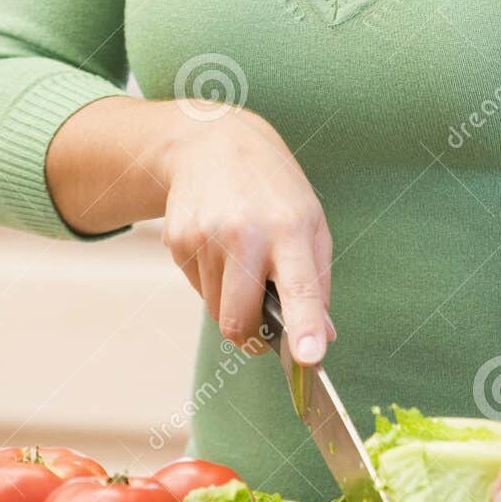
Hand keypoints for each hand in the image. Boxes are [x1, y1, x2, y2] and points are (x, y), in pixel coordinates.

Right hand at [159, 101, 335, 365]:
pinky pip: (198, 289)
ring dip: (232, 302)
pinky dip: (211, 281)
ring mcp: (205, 237)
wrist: (213, 143)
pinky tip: (218, 246)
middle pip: (240, 320)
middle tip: (264, 328)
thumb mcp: (311, 222)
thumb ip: (318, 283)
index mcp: (290, 229)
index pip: (299, 287)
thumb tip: (322, 338)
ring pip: (217, 311)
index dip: (303, 326)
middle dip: (252, 337)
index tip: (308, 357)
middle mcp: (245, 233)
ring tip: (242, 261)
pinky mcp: (177, 240)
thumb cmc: (273, 190)